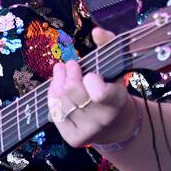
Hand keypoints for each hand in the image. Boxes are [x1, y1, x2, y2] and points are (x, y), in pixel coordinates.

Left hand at [48, 26, 137, 147]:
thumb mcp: (115, 66)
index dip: (90, 80)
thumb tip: (97, 31)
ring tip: (62, 72)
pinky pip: (54, 112)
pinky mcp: (73, 138)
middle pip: (72, 91)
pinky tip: (58, 88)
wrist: (115, 123)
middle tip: (71, 64)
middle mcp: (103, 119)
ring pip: (60, 100)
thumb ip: (108, 45)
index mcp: (117, 100)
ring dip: (58, 81)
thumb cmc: (112, 86)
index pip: (99, 93)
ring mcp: (87, 131)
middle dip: (69, 72)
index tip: (89, 72)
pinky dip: (53, 97)